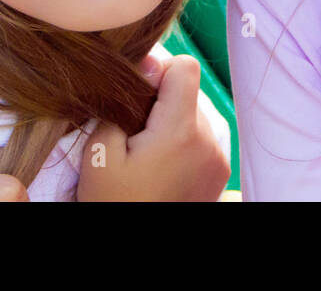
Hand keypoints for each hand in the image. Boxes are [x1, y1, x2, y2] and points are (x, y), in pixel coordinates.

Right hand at [75, 53, 228, 200]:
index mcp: (181, 131)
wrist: (140, 253)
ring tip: (148, 153)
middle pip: (189, 92)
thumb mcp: (98, 154)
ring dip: (173, 122)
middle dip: (161, 101)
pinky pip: (204, 138)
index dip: (159, 70)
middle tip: (135, 132)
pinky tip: (162, 166)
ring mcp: (219, 158)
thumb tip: (144, 68)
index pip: (186, 67)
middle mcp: (209, 140)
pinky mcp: (221, 173)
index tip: (137, 94)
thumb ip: (120, 105)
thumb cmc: (114, 202)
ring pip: (196, 114)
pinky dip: (184, 142)